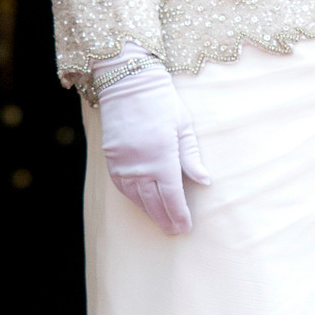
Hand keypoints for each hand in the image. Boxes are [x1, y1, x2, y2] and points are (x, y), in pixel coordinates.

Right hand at [95, 52, 209, 235]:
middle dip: (165, 219)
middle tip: (174, 231)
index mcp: (162, 157)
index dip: (179, 214)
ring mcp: (122, 163)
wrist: (128, 82)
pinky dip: (133, 198)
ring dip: (149, 212)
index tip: (186, 227)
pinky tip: (142, 203)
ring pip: (136, 197)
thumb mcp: (184, 126)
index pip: (172, 196)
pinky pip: (122, 187)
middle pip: (153, 202)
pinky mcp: (111, 159)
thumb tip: (204, 181)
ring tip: (161, 221)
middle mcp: (140, 164)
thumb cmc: (162, 101)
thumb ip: (192, 156)